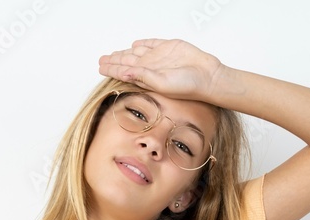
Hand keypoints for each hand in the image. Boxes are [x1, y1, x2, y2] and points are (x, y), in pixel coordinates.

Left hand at [98, 38, 226, 101]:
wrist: (208, 77)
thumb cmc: (188, 86)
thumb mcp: (162, 83)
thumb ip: (143, 77)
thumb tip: (125, 72)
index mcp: (146, 76)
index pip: (124, 72)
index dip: (111, 69)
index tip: (101, 67)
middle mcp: (150, 66)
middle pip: (127, 61)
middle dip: (114, 61)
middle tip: (102, 60)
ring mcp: (159, 56)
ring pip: (137, 52)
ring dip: (125, 53)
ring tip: (115, 54)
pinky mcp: (169, 47)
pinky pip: (152, 43)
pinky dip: (143, 43)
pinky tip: (135, 44)